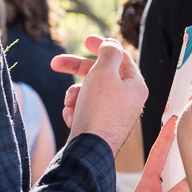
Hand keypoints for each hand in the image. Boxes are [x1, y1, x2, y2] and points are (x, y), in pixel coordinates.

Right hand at [51, 35, 147, 153]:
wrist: (89, 151)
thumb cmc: (99, 110)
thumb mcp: (104, 73)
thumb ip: (109, 54)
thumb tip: (112, 44)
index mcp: (135, 86)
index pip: (120, 58)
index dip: (102, 46)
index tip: (85, 40)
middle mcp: (127, 100)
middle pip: (101, 75)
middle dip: (77, 70)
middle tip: (56, 63)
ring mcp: (114, 114)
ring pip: (89, 93)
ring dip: (74, 94)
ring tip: (69, 103)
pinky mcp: (100, 126)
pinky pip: (85, 110)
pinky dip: (74, 110)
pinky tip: (70, 117)